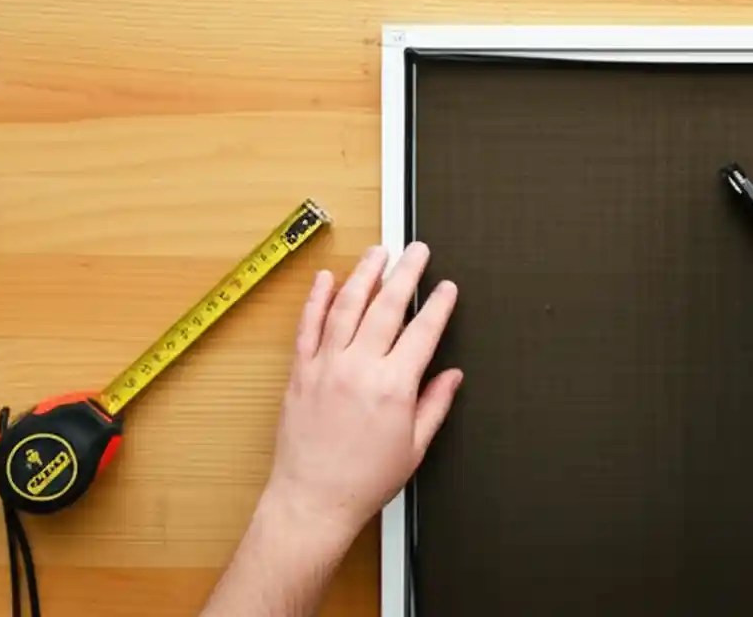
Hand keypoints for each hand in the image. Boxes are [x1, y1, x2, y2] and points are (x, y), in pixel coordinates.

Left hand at [262, 243, 462, 538]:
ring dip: (364, 274)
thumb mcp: (415, 446)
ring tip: (378, 253)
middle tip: (416, 251)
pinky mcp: (300, 373)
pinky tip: (327, 278)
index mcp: (393, 387)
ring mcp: (326, 367)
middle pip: (387, 307)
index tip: (446, 288)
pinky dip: (317, 299)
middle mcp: (358, 369)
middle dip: (405, 273)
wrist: (313, 500)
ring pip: (347, 306)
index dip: (438, 305)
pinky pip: (308, 327)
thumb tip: (452, 376)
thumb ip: (435, 404)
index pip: (422, 332)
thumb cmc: (364, 480)